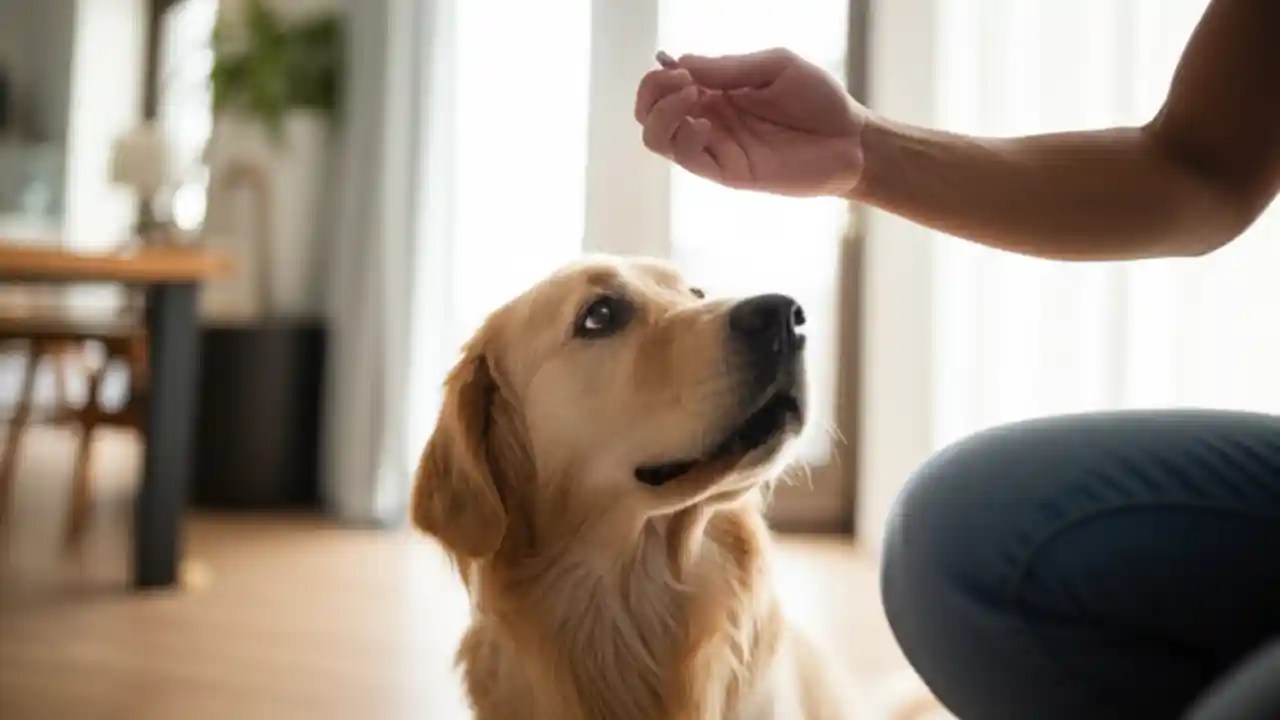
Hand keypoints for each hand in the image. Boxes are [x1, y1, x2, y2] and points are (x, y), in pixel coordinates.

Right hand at [635, 48, 867, 197]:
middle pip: (648, 114)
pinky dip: (685, 138)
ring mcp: (715, 148)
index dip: (658, 77)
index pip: (662, 88)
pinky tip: (708, 125)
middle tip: (683, 82)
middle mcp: (708, 121)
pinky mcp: (727, 172)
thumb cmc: (818, 99)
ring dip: (663, 114)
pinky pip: (687, 160)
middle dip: (651, 94)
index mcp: (715, 93)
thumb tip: (678, 62)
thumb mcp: (773, 67)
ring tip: (693, 96)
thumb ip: (727, 67)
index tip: (681, 68)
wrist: (851, 140)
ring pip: (658, 139)